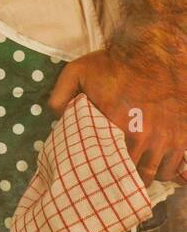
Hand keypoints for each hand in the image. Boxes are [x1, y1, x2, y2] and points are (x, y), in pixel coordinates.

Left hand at [50, 47, 186, 183]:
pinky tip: (152, 168)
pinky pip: (172, 168)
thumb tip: (57, 119)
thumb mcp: (76, 73)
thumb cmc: (113, 64)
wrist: (155, 53)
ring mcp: (164, 139)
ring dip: (140, 178)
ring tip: (130, 176)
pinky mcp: (181, 137)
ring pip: (152, 175)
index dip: (96, 170)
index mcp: (114, 124)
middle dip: (117, 177)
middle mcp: (142, 136)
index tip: (91, 172)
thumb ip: (60, 97)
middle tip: (109, 178)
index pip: (103, 162)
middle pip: (127, 174)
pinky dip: (162, 172)